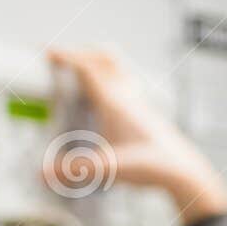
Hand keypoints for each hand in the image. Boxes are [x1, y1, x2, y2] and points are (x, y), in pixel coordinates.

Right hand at [45, 48, 226, 224]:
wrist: (183, 171)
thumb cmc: (152, 165)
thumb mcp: (109, 167)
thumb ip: (75, 169)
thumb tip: (43, 173)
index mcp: (114, 103)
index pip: (88, 67)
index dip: (66, 56)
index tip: (47, 51)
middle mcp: (127, 96)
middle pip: (105, 57)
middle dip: (82, 52)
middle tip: (63, 58)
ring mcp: (139, 102)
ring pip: (118, 68)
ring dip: (99, 62)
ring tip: (81, 71)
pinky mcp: (146, 112)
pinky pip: (126, 84)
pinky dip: (111, 80)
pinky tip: (105, 99)